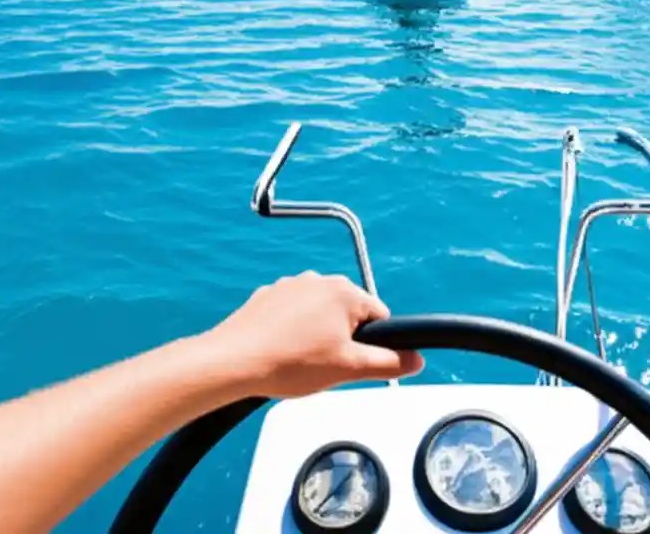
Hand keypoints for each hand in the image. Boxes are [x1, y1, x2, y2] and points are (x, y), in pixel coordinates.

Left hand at [212, 272, 423, 398]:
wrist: (234, 362)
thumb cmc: (289, 363)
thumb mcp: (349, 369)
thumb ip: (389, 363)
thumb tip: (415, 359)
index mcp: (344, 292)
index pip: (379, 316)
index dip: (374, 344)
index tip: (356, 362)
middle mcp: (319, 280)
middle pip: (349, 313)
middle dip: (344, 338)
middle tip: (327, 365)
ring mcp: (290, 285)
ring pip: (320, 313)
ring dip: (318, 334)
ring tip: (301, 361)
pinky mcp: (268, 296)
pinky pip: (293, 313)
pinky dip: (293, 331)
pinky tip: (282, 352)